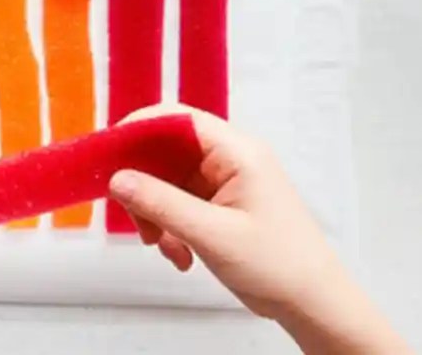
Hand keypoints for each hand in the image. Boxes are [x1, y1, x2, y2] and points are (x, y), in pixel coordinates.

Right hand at [108, 105, 407, 353]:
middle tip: (133, 216)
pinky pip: (178, 204)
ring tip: (163, 246)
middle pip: (167, 151)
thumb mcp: (212, 234)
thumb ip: (162, 204)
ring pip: (167, 181)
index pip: (179, 119)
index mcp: (238, 152)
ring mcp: (225, 183)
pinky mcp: (220, 205)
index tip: (108, 151)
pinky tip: (179, 254)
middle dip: (144, 185)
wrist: (312, 303)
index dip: (139, 128)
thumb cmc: (279, 265)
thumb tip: (118, 179)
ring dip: (156, 214)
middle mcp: (231, 160)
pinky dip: (169, 227)